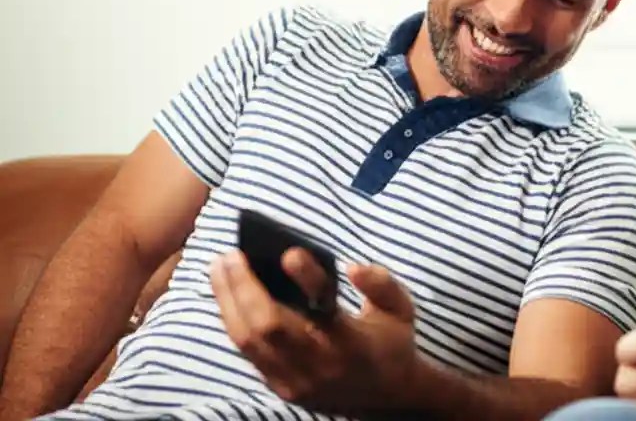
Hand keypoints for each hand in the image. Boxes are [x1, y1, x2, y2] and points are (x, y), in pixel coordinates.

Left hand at [210, 249, 420, 412]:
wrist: (387, 397)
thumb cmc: (391, 342)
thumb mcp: (401, 309)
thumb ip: (382, 284)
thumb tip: (353, 268)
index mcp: (354, 343)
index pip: (325, 309)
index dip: (307, 279)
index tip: (289, 252)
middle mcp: (321, 365)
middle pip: (269, 326)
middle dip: (244, 287)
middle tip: (231, 254)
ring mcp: (297, 380)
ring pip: (250, 341)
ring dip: (228, 302)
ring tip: (220, 269)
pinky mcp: (281, 388)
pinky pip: (248, 352)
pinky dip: (234, 320)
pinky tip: (227, 296)